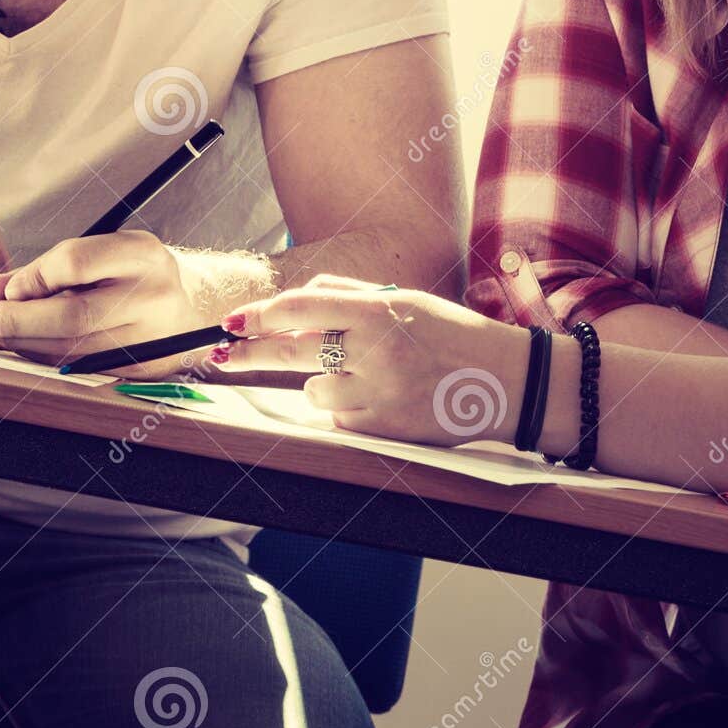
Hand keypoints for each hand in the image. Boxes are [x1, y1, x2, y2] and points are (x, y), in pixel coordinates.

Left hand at [0, 231, 202, 368]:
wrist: (186, 309)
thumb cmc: (132, 275)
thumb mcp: (101, 253)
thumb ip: (46, 268)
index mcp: (142, 255)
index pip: (76, 263)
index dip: (33, 279)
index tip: (6, 290)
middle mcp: (153, 296)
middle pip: (74, 315)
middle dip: (22, 321)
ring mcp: (152, 338)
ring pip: (75, 350)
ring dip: (28, 345)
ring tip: (3, 336)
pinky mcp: (143, 371)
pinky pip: (84, 370)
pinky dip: (49, 361)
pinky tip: (31, 351)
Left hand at [216, 274, 528, 444]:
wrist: (505, 381)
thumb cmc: (449, 333)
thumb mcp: (403, 300)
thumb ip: (348, 296)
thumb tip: (293, 301)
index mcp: (379, 310)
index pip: (302, 307)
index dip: (260, 314)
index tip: (232, 320)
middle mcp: (376, 351)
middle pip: (291, 351)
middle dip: (250, 352)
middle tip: (222, 352)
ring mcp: (380, 395)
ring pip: (314, 389)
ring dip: (324, 382)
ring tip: (366, 373)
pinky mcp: (385, 431)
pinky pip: (340, 419)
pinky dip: (348, 409)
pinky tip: (382, 398)